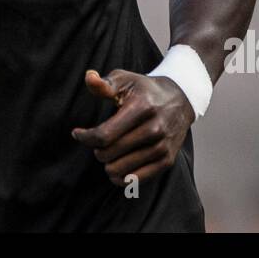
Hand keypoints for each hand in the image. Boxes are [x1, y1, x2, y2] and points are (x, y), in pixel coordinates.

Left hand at [71, 68, 195, 185]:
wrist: (181, 99)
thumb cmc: (144, 89)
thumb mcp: (125, 79)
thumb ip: (104, 83)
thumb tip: (89, 77)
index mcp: (141, 108)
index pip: (104, 135)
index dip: (85, 137)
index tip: (77, 133)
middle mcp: (154, 129)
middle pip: (109, 153)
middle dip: (96, 149)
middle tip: (97, 142)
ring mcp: (162, 147)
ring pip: (120, 169)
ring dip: (107, 164)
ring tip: (107, 153)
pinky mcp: (167, 160)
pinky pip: (136, 180)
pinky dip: (121, 178)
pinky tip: (116, 168)